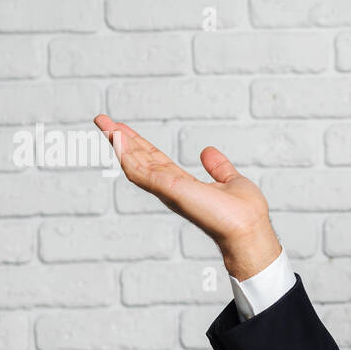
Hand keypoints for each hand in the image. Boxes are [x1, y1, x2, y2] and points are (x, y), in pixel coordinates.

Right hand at [94, 114, 281, 279]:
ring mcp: (167, 189)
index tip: (122, 129)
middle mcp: (170, 188)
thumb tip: (208, 151)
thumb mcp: (231, 181)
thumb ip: (218, 167)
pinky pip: (141, 170)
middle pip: (139, 159)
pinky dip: (127, 154)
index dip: (139, 144)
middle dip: (120, 140)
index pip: (154, 160)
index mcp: (182, 184)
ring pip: (134, 163)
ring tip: (103, 123)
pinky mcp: (169, 189)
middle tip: (102, 120)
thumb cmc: (243, 214)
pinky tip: (117, 139)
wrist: (248, 229)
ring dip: (118, 143)